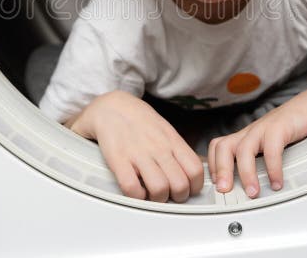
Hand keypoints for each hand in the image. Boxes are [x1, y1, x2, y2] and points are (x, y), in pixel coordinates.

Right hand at [68, 90, 203, 202]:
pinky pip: (131, 188)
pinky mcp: (118, 159)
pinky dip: (135, 196)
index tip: (187, 190)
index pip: (195, 171)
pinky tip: (134, 190)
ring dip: (157, 199)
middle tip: (168, 194)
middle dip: (176, 197)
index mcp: (172, 141)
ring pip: (159, 189)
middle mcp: (158, 148)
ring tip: (151, 194)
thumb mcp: (165, 130)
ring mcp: (138, 153)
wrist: (110, 106)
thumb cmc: (139, 121)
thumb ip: (178, 150)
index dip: (194, 187)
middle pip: (180, 185)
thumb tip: (192, 172)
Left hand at [207, 103, 306, 197]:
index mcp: (244, 137)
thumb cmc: (290, 128)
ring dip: (246, 174)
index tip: (218, 185)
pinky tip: (277, 182)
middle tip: (225, 191)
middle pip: (223, 147)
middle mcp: (250, 132)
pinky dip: (273, 168)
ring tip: (253, 192)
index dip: (213, 166)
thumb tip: (252, 185)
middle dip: (220, 170)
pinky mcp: (279, 126)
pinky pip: (271, 149)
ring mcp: (263, 128)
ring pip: (243, 149)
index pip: (217, 147)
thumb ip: (258, 160)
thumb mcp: (268, 145)